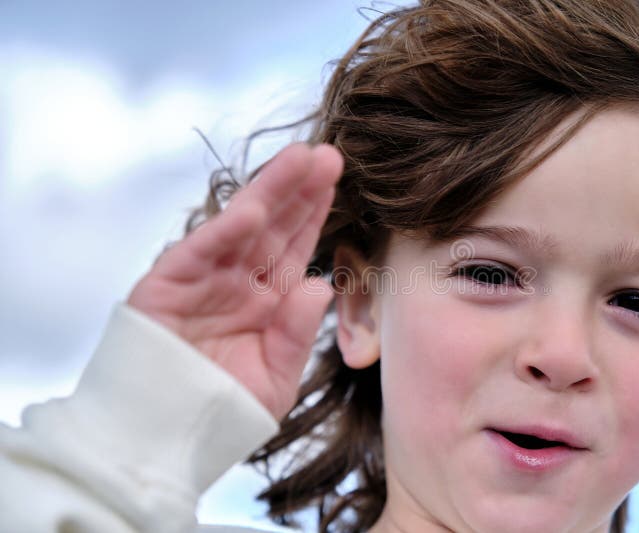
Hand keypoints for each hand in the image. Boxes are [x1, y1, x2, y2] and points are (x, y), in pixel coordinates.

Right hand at [127, 143, 342, 419]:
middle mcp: (237, 281)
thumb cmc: (222, 411)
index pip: (294, 245)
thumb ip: (297, 334)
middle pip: (274, 226)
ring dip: (269, 193)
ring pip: (240, 227)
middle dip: (299, 189)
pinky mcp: (167, 286)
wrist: (163, 438)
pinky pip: (199, 252)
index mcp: (266, 299)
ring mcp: (203, 280)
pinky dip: (224, 232)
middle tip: (327, 154)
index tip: (336, 179)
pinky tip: (254, 209)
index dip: (314, 211)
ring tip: (299, 160)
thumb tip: (320, 285)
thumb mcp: (275, 378)